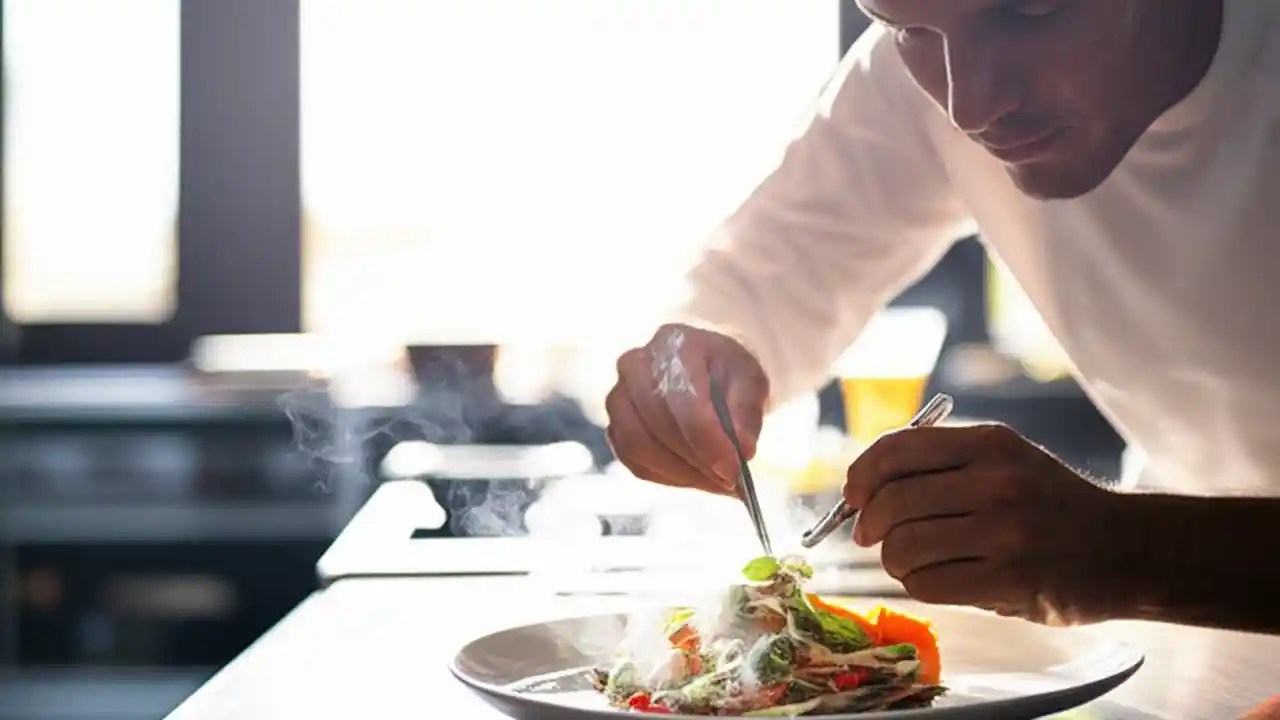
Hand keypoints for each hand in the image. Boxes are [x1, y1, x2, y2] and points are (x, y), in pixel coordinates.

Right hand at [605, 324, 768, 494]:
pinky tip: (693, 476)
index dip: (705, 438)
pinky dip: (665, 476)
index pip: (681, 396)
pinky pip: (633, 461)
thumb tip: (742, 449)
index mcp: (672, 344)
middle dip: (694, 459)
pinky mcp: (614, 427)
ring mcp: (618, 396)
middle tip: (727, 480)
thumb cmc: (726, 372)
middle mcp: (634, 365)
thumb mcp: (750, 381)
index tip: (731, 469)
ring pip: (637, 445)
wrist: (703, 370)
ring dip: (679, 471)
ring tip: (713, 480)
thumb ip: (747, 411)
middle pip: (656, 422)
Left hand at [844, 423, 1123, 624]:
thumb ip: (942, 465)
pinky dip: (916, 583)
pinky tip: (932, 578)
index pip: (899, 449)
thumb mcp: (1006, 460)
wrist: (1126, 548)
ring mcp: (1005, 533)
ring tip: (905, 559)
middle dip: (867, 523)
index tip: (852, 495)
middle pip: (893, 501)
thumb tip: (861, 487)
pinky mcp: (1010, 580)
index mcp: (991, 444)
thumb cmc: (1050, 504)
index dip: (861, 474)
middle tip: (868, 535)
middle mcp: (997, 482)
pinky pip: (929, 584)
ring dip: (892, 559)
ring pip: (905, 546)